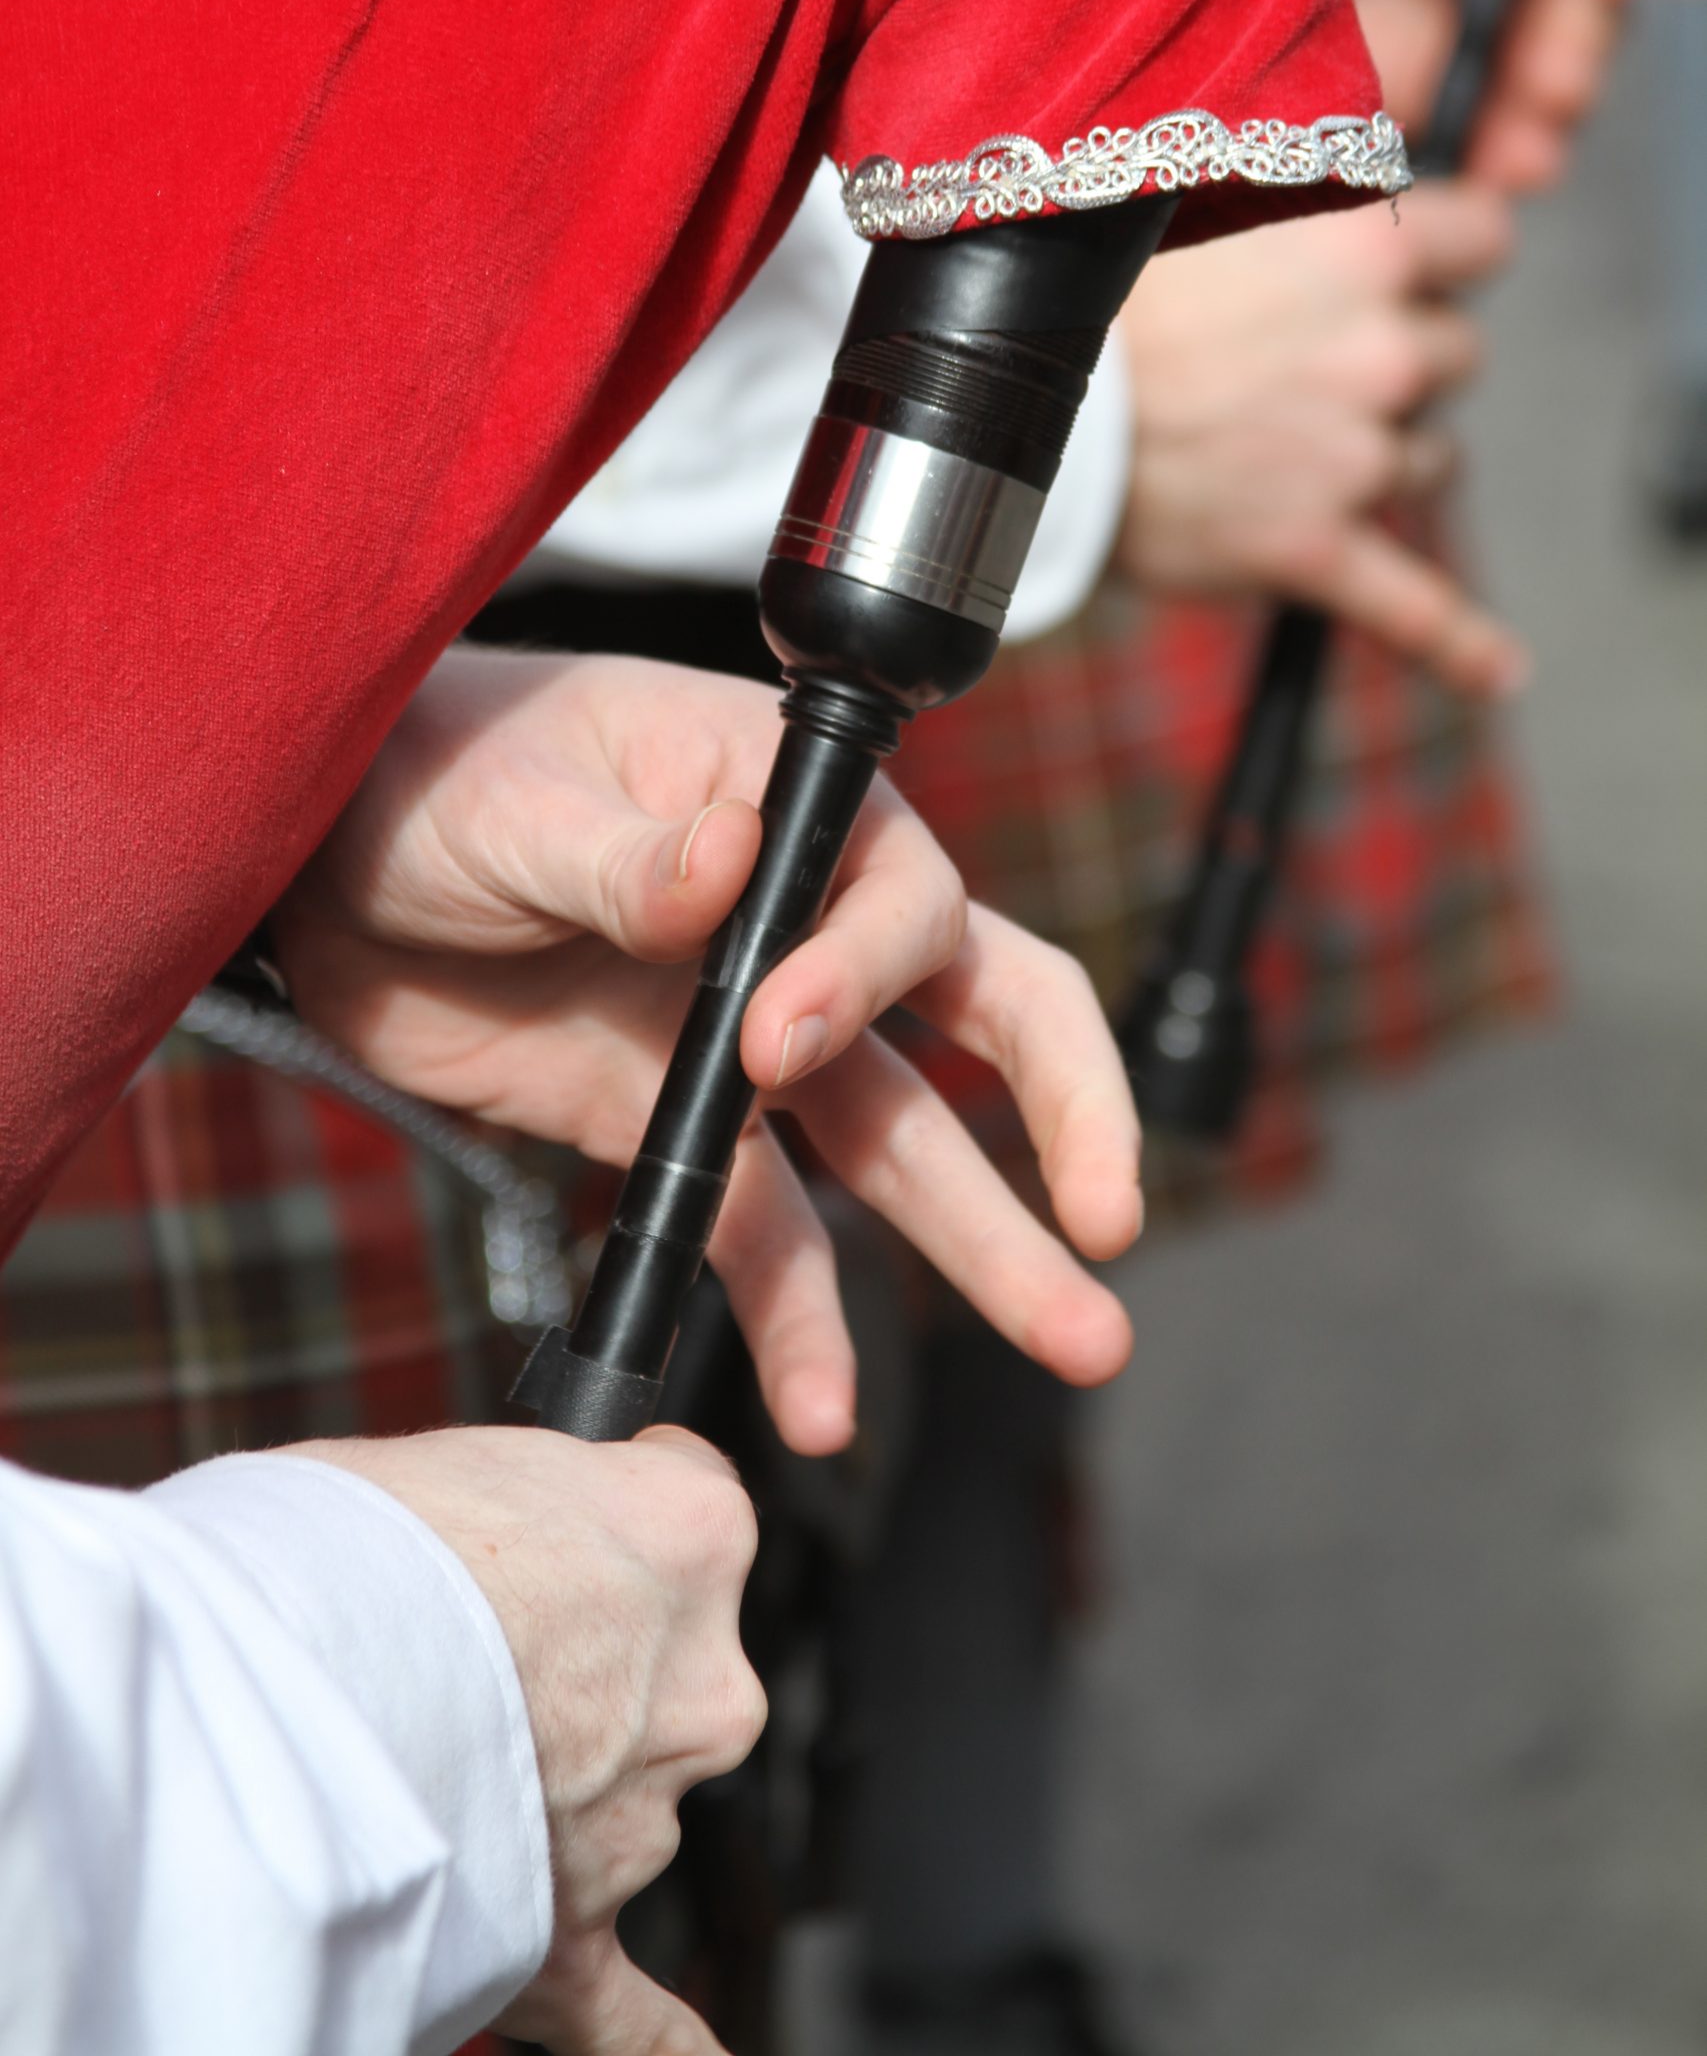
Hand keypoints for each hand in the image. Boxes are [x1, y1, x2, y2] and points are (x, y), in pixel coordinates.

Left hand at [274, 649, 1138, 1452]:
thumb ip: (622, 855)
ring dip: (985, 1247)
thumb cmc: (430, 780)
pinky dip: (803, 1322)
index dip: (861, 974)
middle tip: (1116, 1219)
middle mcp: (803, 922)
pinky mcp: (680, 1130)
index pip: (899, 894)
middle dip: (1066, 1112)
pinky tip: (825, 1410)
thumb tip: (733, 867)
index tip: (773, 1043)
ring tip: (1082, 1346)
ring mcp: (751, 1037)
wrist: (314, 876)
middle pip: (987, 1010)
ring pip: (903, 1147)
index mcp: (787, 803)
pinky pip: (770, 1235)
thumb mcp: (512, 805)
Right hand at [302, 1424, 761, 2055]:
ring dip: (545, 1791)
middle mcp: (698, 1679)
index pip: (695, 1516)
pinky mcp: (571, 1935)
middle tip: (467, 1649)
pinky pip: (633, 2009)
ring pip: (622, 1801)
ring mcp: (643, 1814)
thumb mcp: (475, 1455)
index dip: (615, 1526)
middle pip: (668, 1671)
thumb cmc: (356, 1544)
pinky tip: (687, 2049)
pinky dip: (660, 2034)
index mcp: (688, 1536)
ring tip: (419, 1750)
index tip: (570, 1531)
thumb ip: (533, 1508)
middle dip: (589, 1670)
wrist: (282, 1675)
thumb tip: (507, 1531)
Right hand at [1117, 181, 1528, 694]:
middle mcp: (1376, 349)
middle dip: (1397, 358)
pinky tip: (1499, 673)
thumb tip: (1350, 159)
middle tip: (1295, 359)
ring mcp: (1349, 455)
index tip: (1398, 265)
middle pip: (1453, 354)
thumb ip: (1301, 182)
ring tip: (1282, 442)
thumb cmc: (1095, 290)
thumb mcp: (1208, 183)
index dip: (1442, 254)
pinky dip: (1461, 645)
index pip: (1485, 235)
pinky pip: (1411, 606)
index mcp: (1364, 246)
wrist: (1002, 400)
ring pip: (1428, 456)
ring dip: (1383, 451)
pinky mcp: (1311, 546)